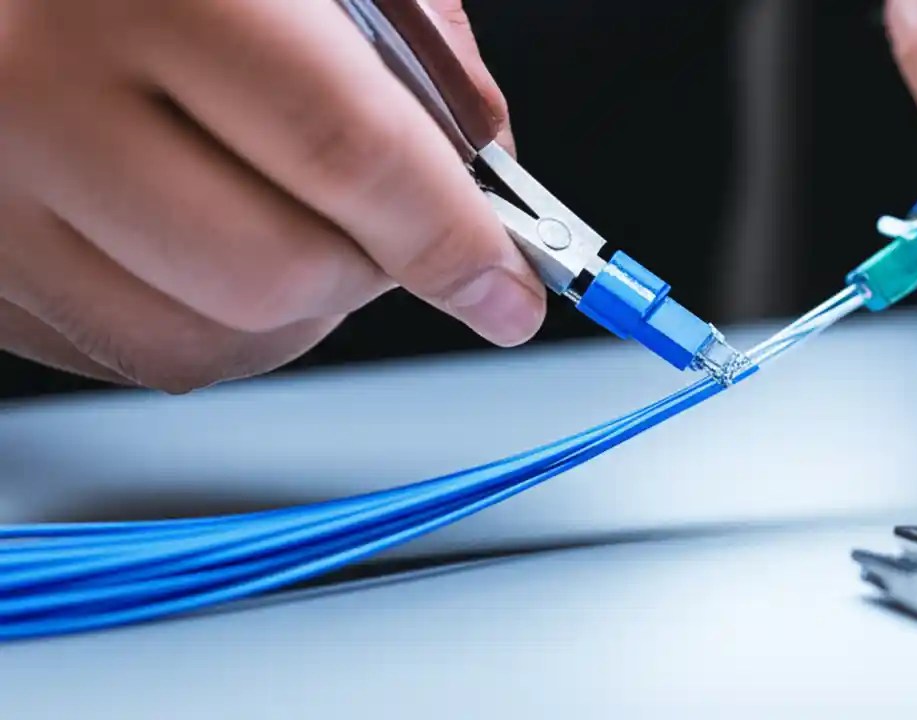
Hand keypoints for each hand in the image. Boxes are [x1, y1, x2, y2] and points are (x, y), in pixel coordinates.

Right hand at [0, 0, 543, 392]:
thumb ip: (407, 40)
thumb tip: (475, 168)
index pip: (344, 151)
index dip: (451, 237)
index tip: (507, 290)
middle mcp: (38, 93)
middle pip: (278, 272)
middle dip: (378, 271)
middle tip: (400, 231)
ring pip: (204, 339)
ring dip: (302, 309)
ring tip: (303, 222)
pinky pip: (130, 348)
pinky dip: (216, 322)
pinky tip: (220, 246)